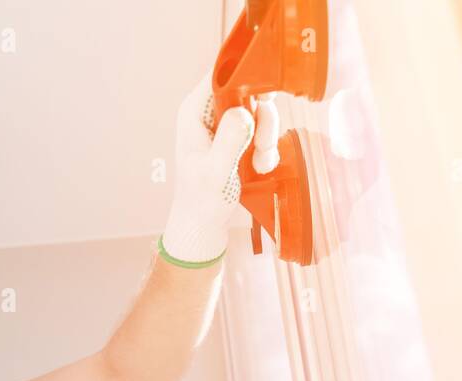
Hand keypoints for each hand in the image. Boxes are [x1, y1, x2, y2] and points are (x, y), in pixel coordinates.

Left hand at [159, 71, 281, 265]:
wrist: (203, 225)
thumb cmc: (200, 201)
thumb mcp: (215, 172)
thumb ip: (229, 141)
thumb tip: (243, 112)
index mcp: (194, 112)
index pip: (220, 75)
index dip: (246, 76)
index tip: (265, 95)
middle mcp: (209, 113)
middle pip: (247, 91)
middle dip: (263, 118)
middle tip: (262, 144)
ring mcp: (225, 126)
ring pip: (259, 112)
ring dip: (267, 138)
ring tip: (260, 163)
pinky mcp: (238, 139)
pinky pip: (262, 132)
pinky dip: (266, 150)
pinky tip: (260, 168)